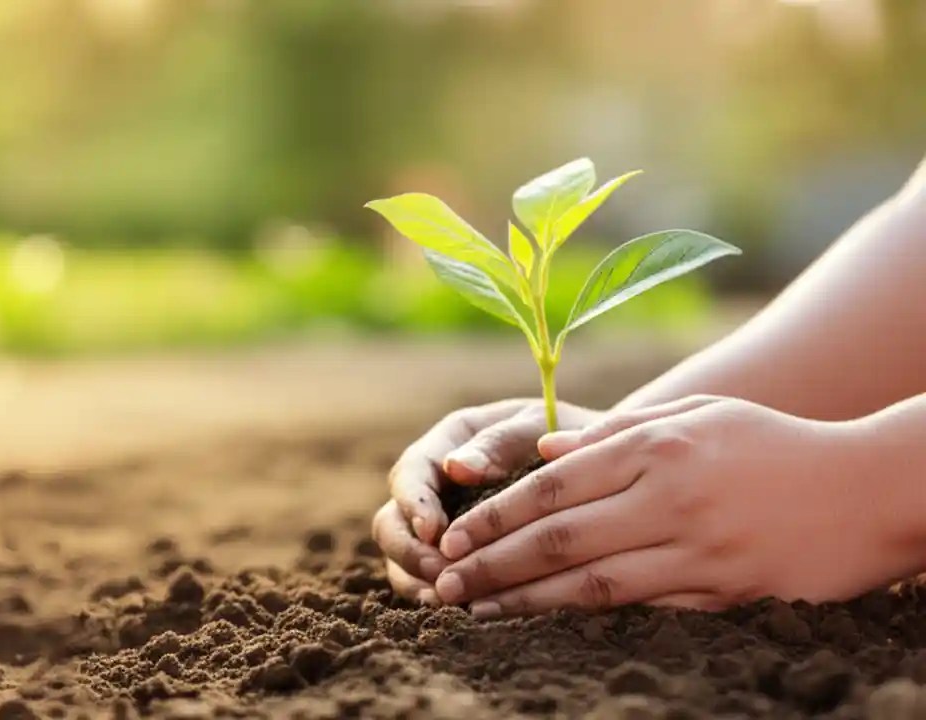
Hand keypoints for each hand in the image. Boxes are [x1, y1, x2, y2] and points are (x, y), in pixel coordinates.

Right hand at [373, 399, 601, 602]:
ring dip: (415, 578)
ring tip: (446, 598)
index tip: (436, 533)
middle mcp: (435, 481)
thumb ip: (500, 442)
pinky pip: (423, 576)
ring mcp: (440, 518)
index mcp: (450, 441)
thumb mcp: (540, 425)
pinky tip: (456, 607)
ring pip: (400, 553)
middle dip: (409, 551)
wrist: (598, 462)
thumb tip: (456, 467)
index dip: (414, 505)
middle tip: (442, 574)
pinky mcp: (451, 551)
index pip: (411, 472)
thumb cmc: (569, 436)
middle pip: (392, 519)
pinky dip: (430, 592)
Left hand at [434, 396, 921, 615]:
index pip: (552, 486)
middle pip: (557, 539)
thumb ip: (614, 433)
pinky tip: (547, 623)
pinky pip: (639, 608)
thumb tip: (541, 452)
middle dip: (491, 563)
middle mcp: (669, 500)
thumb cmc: (772, 443)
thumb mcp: (697, 415)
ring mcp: (696, 552)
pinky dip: (584, 617)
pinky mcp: (721, 593)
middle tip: (442, 584)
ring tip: (477, 612)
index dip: (495, 515)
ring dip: (524, 601)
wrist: (868, 489)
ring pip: (589, 584)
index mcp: (656, 449)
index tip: (454, 536)